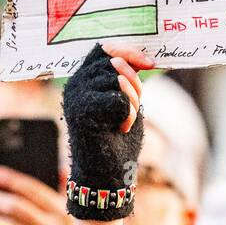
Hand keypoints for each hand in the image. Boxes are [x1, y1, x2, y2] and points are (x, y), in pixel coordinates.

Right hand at [60, 41, 154, 220]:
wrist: (106, 175)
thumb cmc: (117, 142)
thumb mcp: (127, 103)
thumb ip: (128, 81)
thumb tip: (141, 59)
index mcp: (84, 81)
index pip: (104, 50)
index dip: (129, 52)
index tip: (150, 64)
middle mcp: (76, 85)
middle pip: (114, 61)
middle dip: (135, 82)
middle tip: (135, 106)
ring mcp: (76, 97)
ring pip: (118, 79)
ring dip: (132, 102)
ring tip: (125, 122)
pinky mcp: (82, 111)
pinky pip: (118, 99)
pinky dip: (128, 116)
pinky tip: (120, 129)